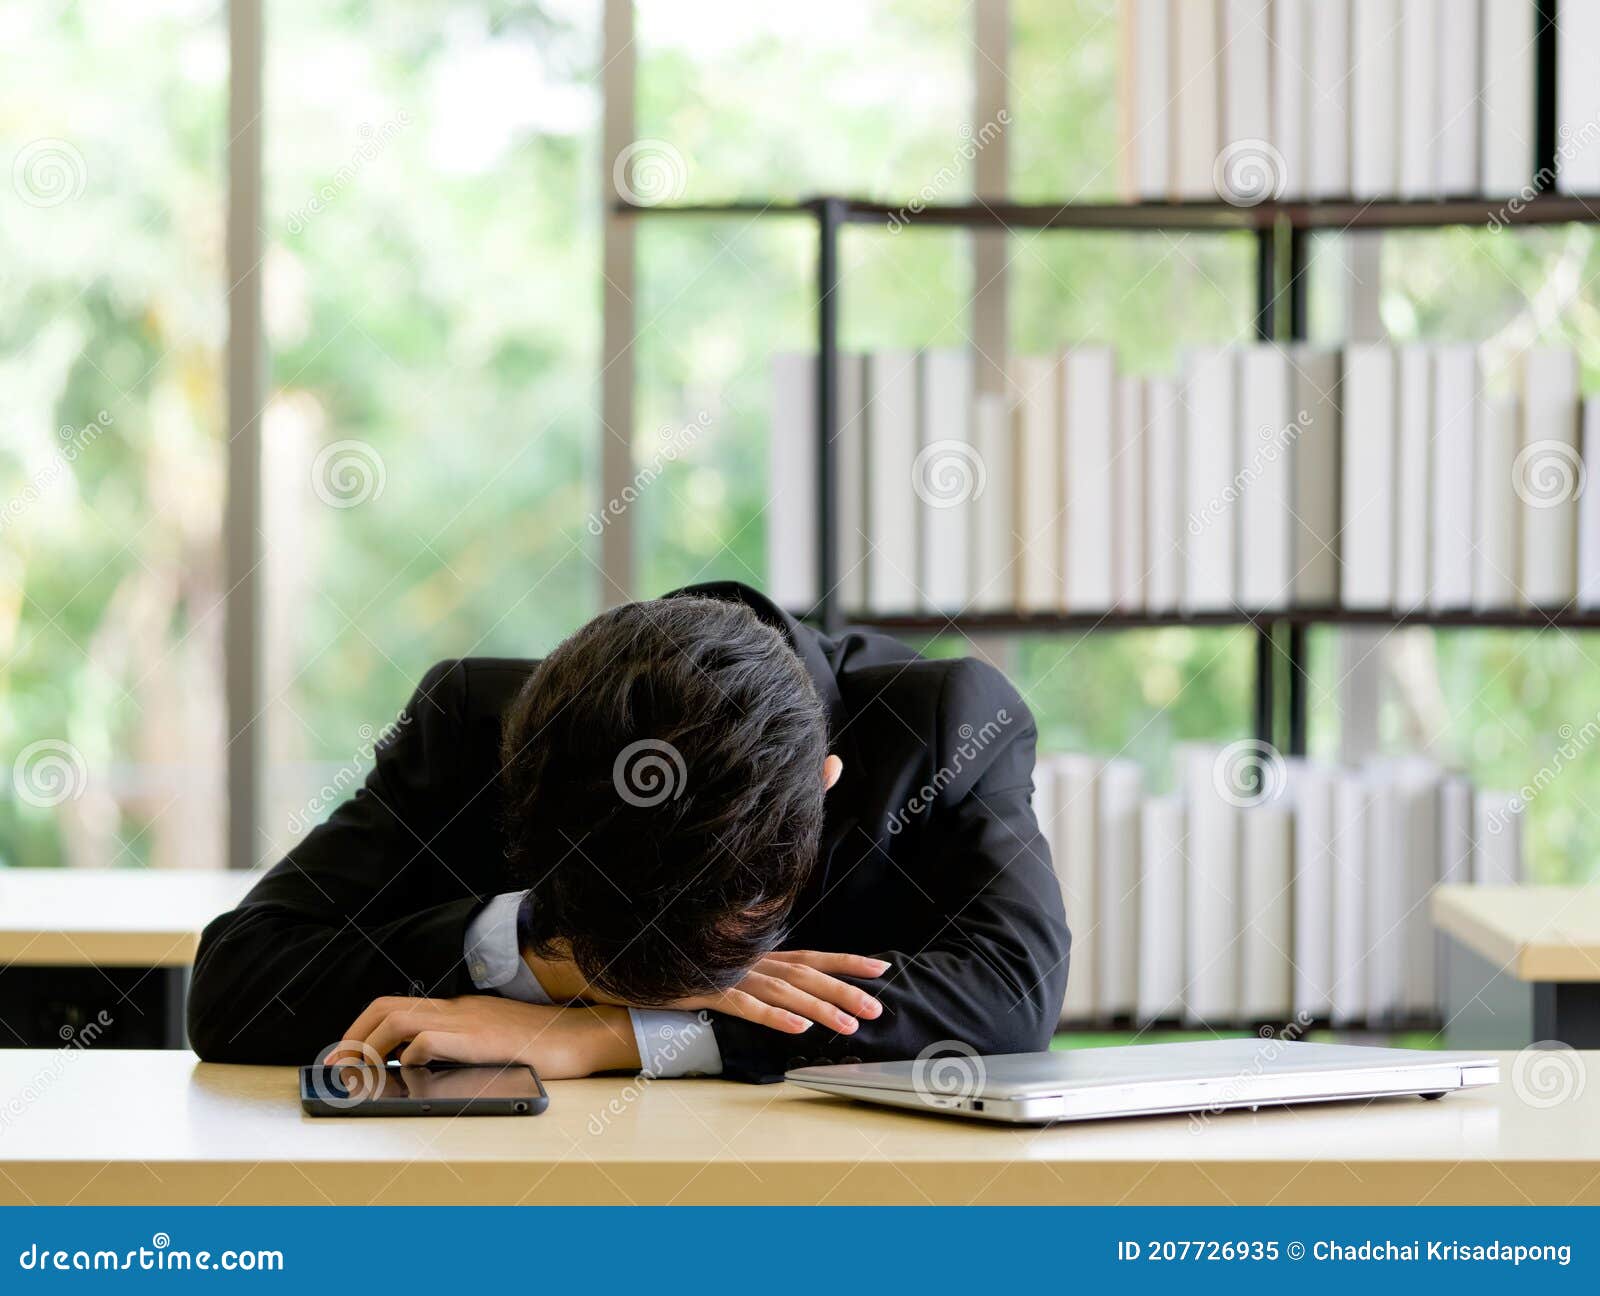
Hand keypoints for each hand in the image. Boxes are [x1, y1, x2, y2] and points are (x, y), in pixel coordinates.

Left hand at [328, 995, 639, 1078]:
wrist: (580, 1036)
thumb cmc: (543, 1044)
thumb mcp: (493, 1042)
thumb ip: (462, 1046)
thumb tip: (424, 1067)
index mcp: (458, 1009)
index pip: (396, 1006)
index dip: (363, 1029)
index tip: (347, 1055)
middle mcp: (456, 1008)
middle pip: (386, 1006)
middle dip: (353, 1036)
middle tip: (340, 1066)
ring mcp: (467, 1019)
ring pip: (397, 1018)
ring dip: (370, 1046)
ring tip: (360, 1074)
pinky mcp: (478, 1037)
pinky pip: (428, 1039)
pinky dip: (409, 1056)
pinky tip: (410, 1074)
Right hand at [657, 950, 890, 1035]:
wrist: (637, 962)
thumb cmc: (688, 968)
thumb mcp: (730, 968)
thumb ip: (759, 974)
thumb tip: (792, 994)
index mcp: (760, 955)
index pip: (812, 957)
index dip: (847, 961)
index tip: (882, 967)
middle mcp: (753, 961)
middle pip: (807, 975)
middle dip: (845, 990)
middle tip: (877, 1008)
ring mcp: (732, 975)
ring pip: (784, 992)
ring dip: (819, 1008)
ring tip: (849, 1025)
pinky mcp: (710, 991)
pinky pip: (748, 1007)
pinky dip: (774, 1017)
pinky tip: (798, 1029)